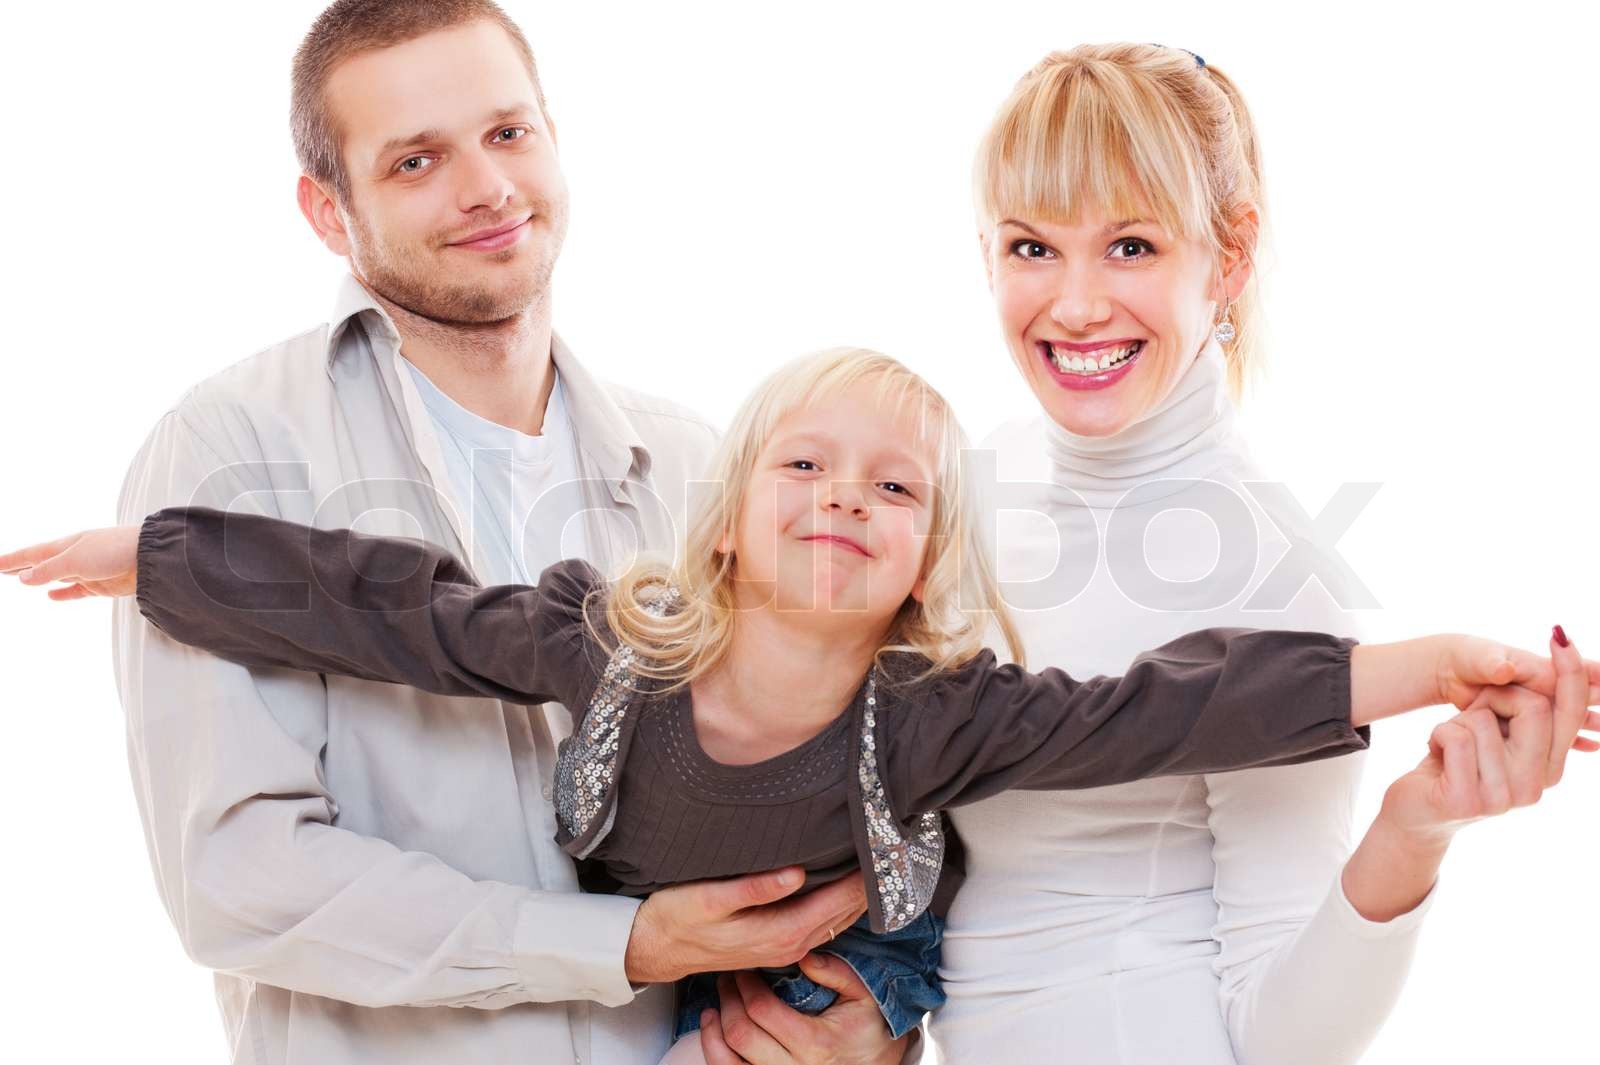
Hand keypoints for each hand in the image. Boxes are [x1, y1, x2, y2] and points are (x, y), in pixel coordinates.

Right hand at [0, 524, 141, 600]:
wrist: (149, 557)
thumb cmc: (113, 550)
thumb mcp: (74, 560)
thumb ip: (48, 570)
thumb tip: (23, 578)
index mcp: (64, 545)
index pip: (31, 554)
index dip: (12, 560)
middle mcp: (74, 556)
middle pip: (40, 563)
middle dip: (21, 566)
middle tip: (2, 568)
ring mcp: (87, 570)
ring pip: (56, 576)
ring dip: (39, 578)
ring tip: (22, 580)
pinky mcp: (100, 585)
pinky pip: (75, 590)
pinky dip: (62, 593)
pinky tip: (52, 595)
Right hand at [624, 869, 867, 984]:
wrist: (657, 947)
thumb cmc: (678, 917)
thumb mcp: (710, 898)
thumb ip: (755, 888)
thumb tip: (797, 873)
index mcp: (779, 932)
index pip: (836, 902)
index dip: (862, 878)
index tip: (884, 850)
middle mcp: (790, 945)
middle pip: (844, 914)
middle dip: (869, 885)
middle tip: (891, 849)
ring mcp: (786, 949)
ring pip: (837, 921)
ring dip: (857, 896)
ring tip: (878, 863)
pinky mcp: (779, 945)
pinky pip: (822, 925)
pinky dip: (840, 905)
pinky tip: (846, 886)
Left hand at [700, 954, 907, 1064]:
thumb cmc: (868, 1032)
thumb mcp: (864, 997)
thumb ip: (837, 972)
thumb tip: (803, 955)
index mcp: (815, 1043)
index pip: (762, 1010)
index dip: (745, 986)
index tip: (743, 969)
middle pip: (740, 1033)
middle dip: (727, 1000)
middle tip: (727, 979)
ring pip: (728, 1061)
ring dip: (714, 1030)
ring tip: (715, 1006)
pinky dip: (716, 1054)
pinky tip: (715, 1034)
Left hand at [1381, 629, 1597, 847]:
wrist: (1415, 810)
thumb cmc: (1455, 760)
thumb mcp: (1490, 727)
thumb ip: (1523, 703)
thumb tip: (1564, 669)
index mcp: (1550, 765)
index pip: (1568, 712)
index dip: (1569, 674)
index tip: (1561, 635)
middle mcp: (1536, 785)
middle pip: (1531, 707)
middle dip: (1492, 700)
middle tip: (1471, 719)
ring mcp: (1504, 798)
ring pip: (1482, 722)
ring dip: (1457, 724)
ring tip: (1452, 749)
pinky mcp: (1468, 801)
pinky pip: (1454, 738)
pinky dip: (1436, 737)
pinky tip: (1436, 758)